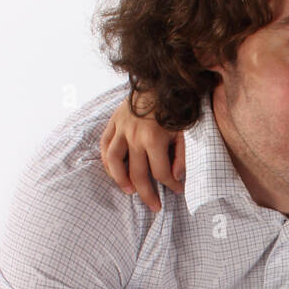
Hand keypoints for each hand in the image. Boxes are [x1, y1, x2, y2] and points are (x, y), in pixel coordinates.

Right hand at [98, 94, 186, 213]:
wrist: (159, 82)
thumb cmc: (173, 109)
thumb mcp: (183, 132)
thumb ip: (180, 156)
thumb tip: (176, 177)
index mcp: (154, 139)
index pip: (161, 173)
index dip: (171, 185)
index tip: (177, 190)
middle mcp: (134, 137)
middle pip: (137, 174)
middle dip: (148, 194)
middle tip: (155, 206)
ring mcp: (121, 130)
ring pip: (114, 162)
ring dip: (120, 180)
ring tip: (129, 191)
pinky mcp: (113, 123)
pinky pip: (105, 146)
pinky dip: (107, 161)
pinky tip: (114, 171)